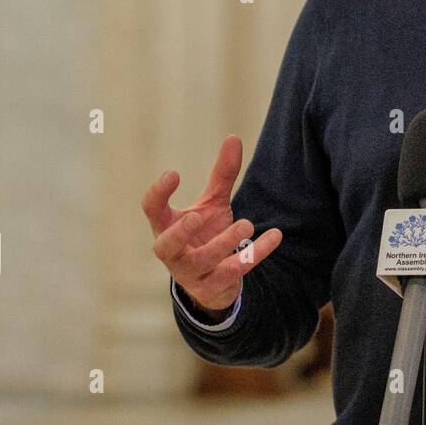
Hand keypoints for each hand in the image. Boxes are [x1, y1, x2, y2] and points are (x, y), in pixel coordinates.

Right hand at [142, 135, 282, 312]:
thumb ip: (221, 175)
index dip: (158, 193)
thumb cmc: (205, 233)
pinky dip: (254, 254)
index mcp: (166, 226)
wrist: (214, 279)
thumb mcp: (212, 204)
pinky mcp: (212, 287)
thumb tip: (234, 137)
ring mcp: (190, 273)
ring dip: (224, 243)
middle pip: (164, 246)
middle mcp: (172, 252)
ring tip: (247, 224)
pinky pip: (233, 272)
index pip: (151, 210)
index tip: (173, 173)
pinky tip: (274, 236)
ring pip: (202, 261)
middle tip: (197, 216)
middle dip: (180, 233)